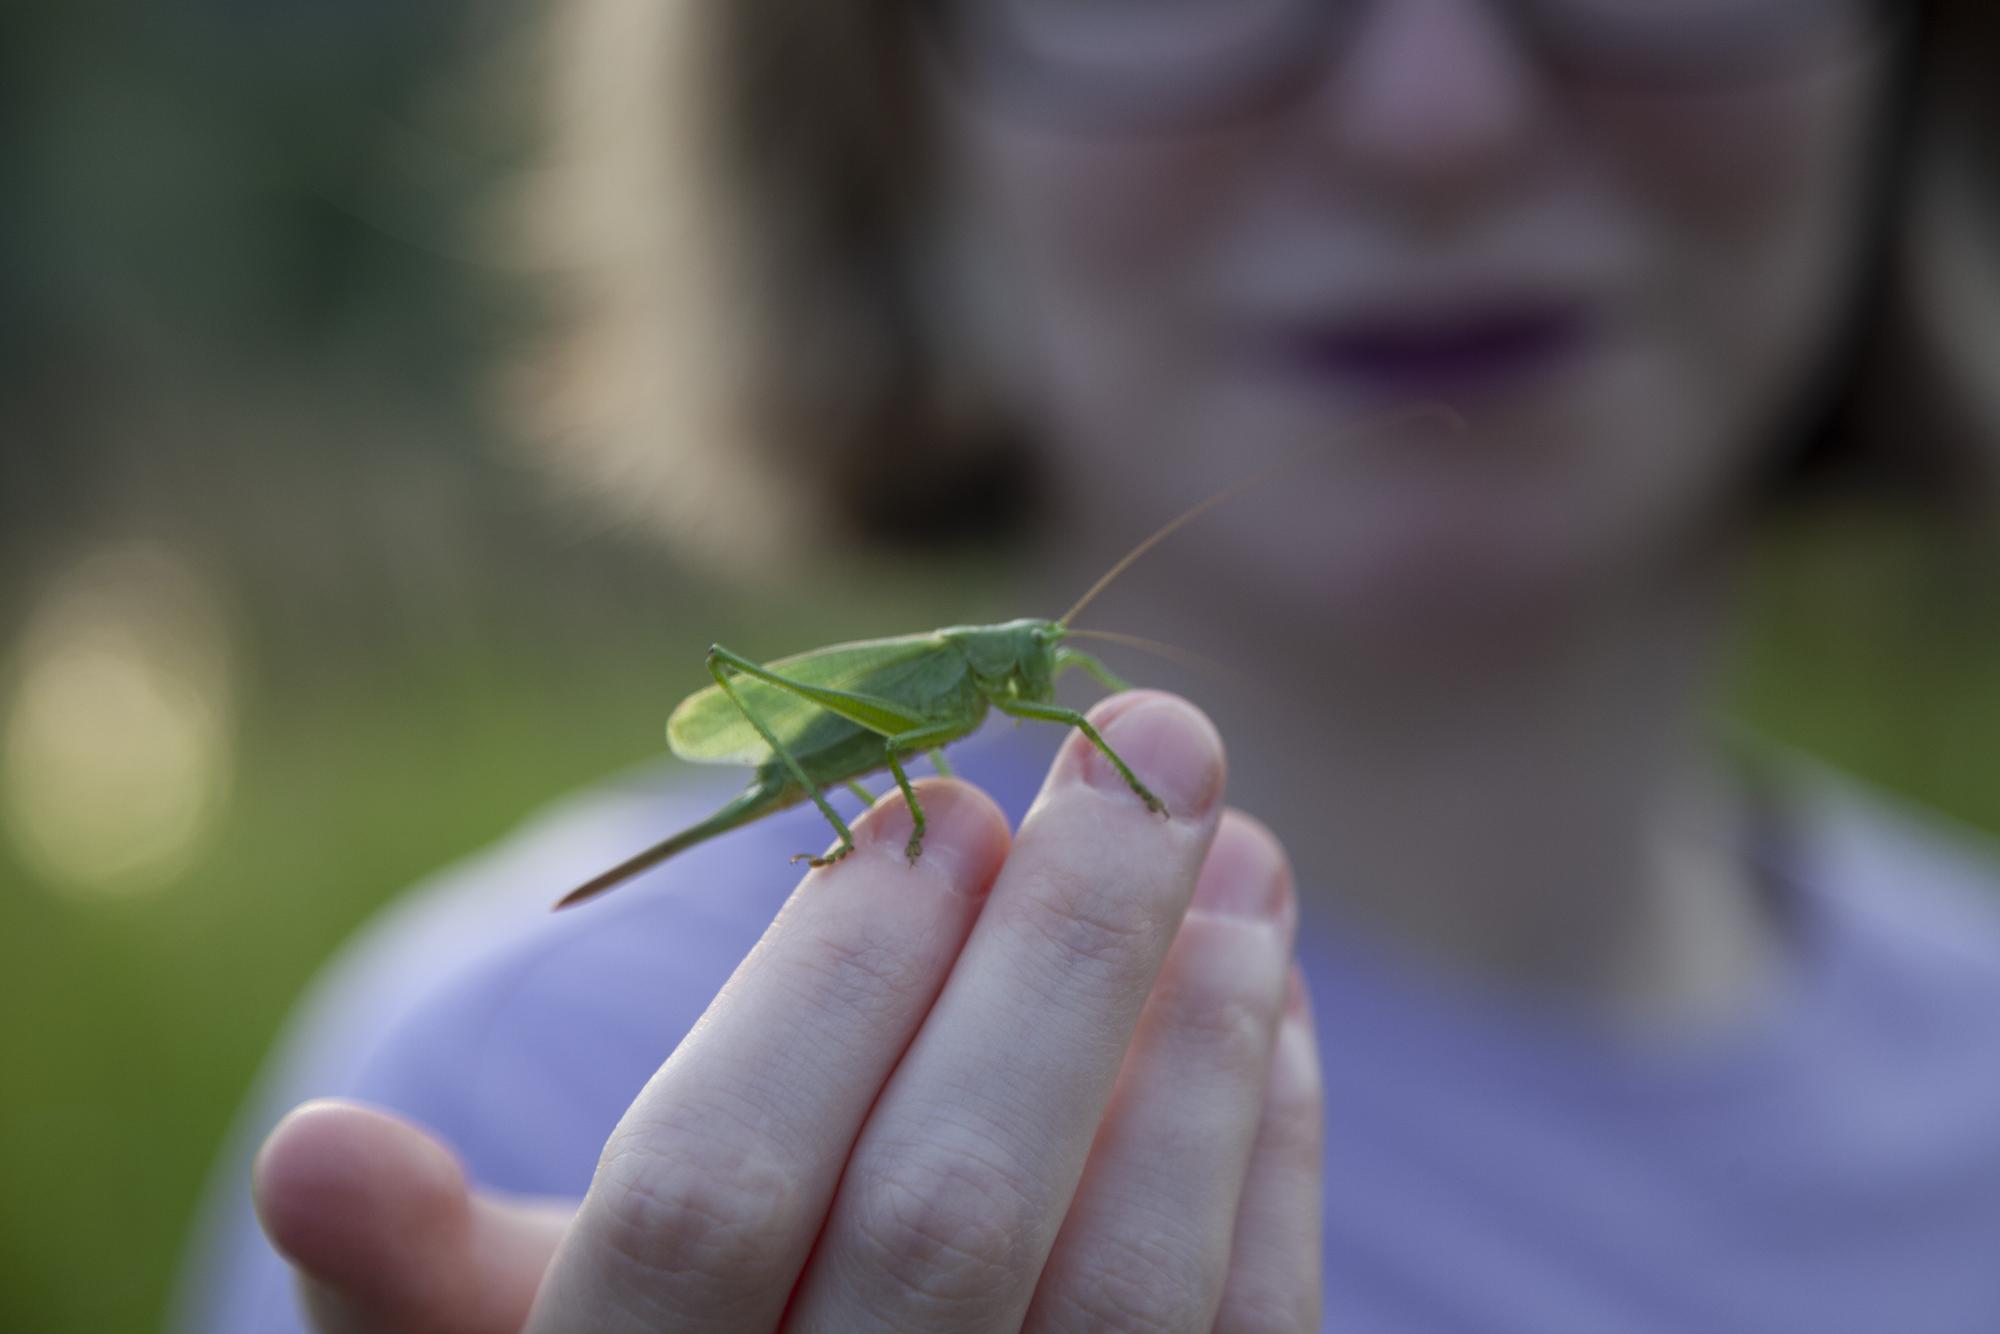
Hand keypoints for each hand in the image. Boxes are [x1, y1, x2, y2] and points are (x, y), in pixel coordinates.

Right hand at [254, 691, 1323, 1330]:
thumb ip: (419, 1278)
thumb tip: (315, 1156)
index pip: (708, 1197)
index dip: (825, 984)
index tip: (939, 803)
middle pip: (945, 1216)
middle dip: (1064, 953)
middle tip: (1156, 736)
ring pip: (1125, 1292)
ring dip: (1200, 1041)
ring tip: (1244, 852)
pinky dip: (1267, 1167)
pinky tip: (1273, 1012)